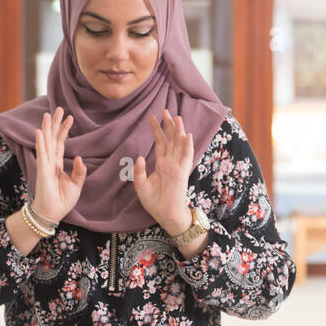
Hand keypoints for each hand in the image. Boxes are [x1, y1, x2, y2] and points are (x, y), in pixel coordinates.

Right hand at [31, 107, 86, 223]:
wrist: (52, 213)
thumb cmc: (62, 201)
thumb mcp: (76, 185)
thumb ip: (79, 172)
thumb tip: (80, 158)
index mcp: (58, 165)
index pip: (61, 143)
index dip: (64, 130)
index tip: (70, 117)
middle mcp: (50, 162)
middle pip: (53, 138)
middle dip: (55, 123)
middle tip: (59, 108)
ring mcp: (45, 165)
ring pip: (46, 142)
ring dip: (46, 128)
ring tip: (48, 114)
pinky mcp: (42, 171)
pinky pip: (42, 154)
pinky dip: (40, 142)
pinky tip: (39, 131)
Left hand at [132, 108, 192, 234]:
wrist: (165, 214)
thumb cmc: (154, 202)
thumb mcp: (140, 186)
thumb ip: (138, 172)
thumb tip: (139, 157)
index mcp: (161, 164)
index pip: (160, 143)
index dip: (157, 130)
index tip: (152, 117)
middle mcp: (170, 163)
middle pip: (171, 139)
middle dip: (168, 125)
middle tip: (165, 110)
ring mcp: (177, 167)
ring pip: (180, 144)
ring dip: (179, 131)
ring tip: (177, 117)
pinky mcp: (182, 173)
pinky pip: (186, 157)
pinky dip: (187, 146)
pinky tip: (187, 135)